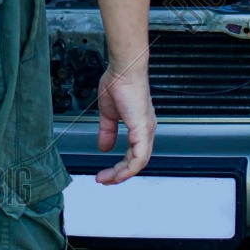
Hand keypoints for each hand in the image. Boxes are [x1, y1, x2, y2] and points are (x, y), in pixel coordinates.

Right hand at [95, 63, 155, 184]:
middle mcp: (146, 131)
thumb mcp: (108, 114)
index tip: (104, 174)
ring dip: (122, 174)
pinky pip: (139, 157)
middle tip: (104, 180)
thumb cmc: (119, 83)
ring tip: (107, 179)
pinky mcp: (142, 129)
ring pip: (139, 163)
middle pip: (136, 162)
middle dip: (119, 175)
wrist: (124, 69)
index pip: (133, 155)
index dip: (119, 167)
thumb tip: (103, 147)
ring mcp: (146, 131)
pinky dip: (128, 168)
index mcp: (139, 127)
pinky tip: (118, 174)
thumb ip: (107, 132)